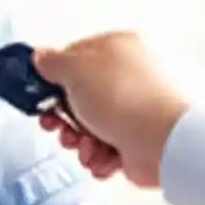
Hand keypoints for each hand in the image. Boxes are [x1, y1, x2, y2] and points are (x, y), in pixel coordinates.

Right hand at [34, 31, 188, 187]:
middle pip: (80, 96)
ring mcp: (134, 109)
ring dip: (80, 141)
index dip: (54, 78)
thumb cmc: (126, 98)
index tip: (41, 94)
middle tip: (57, 125)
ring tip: (85, 145)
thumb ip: (53, 62)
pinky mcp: (138, 139)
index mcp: (117, 48)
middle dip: (64, 117)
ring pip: (90, 126)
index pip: (75, 57)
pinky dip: (99, 156)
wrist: (162, 142)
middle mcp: (128, 76)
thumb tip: (42, 57)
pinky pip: (106, 148)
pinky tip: (101, 157)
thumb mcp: (75, 70)